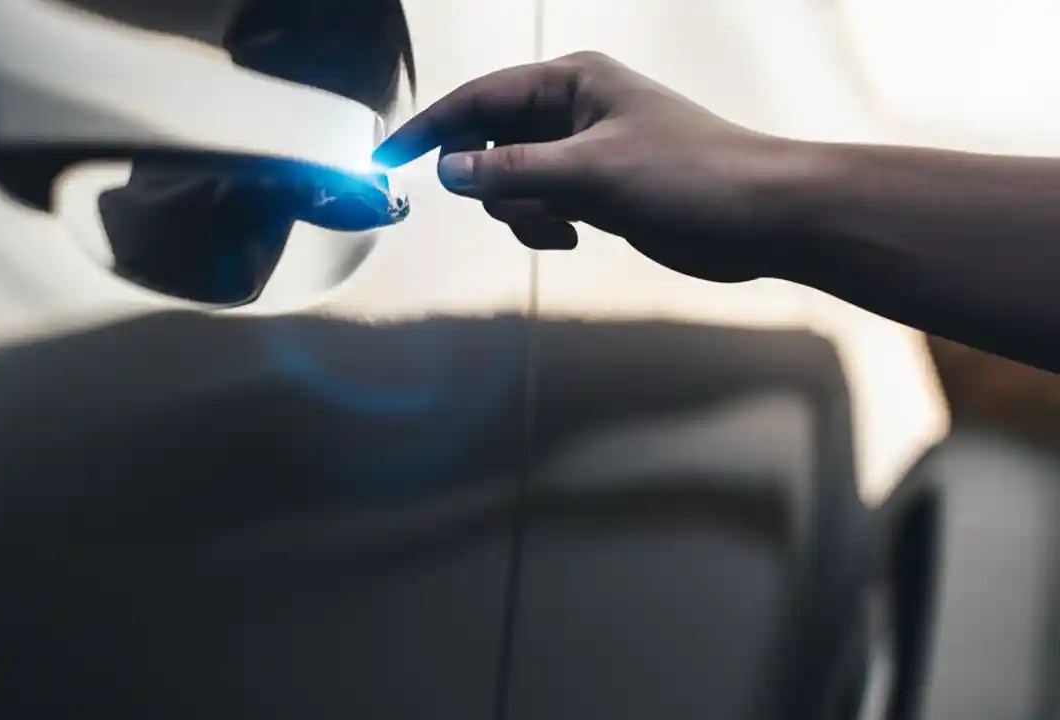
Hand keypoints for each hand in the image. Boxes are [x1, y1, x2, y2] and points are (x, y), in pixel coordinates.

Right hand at [373, 51, 804, 281]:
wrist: (760, 217)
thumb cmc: (689, 176)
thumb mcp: (589, 173)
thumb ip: (512, 172)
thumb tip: (448, 173)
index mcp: (572, 82)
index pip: (479, 99)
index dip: (431, 129)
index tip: (390, 159)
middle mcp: (573, 111)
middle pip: (490, 143)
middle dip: (493, 183)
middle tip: (520, 206)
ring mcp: (583, 153)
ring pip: (512, 182)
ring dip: (521, 211)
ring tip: (561, 224)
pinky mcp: (596, 191)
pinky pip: (540, 206)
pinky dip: (543, 224)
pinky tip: (574, 235)